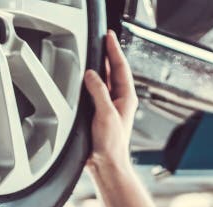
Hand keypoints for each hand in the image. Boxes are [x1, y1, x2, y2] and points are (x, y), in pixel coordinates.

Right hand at [84, 30, 137, 176]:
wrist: (106, 164)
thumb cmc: (111, 145)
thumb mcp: (105, 114)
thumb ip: (99, 92)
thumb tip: (91, 75)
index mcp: (127, 98)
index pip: (121, 67)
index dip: (114, 50)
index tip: (109, 36)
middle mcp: (120, 101)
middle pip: (114, 71)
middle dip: (108, 55)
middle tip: (102, 39)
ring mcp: (111, 107)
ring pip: (105, 81)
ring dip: (100, 67)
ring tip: (94, 54)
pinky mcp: (100, 114)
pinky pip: (97, 92)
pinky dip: (92, 82)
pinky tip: (86, 79)